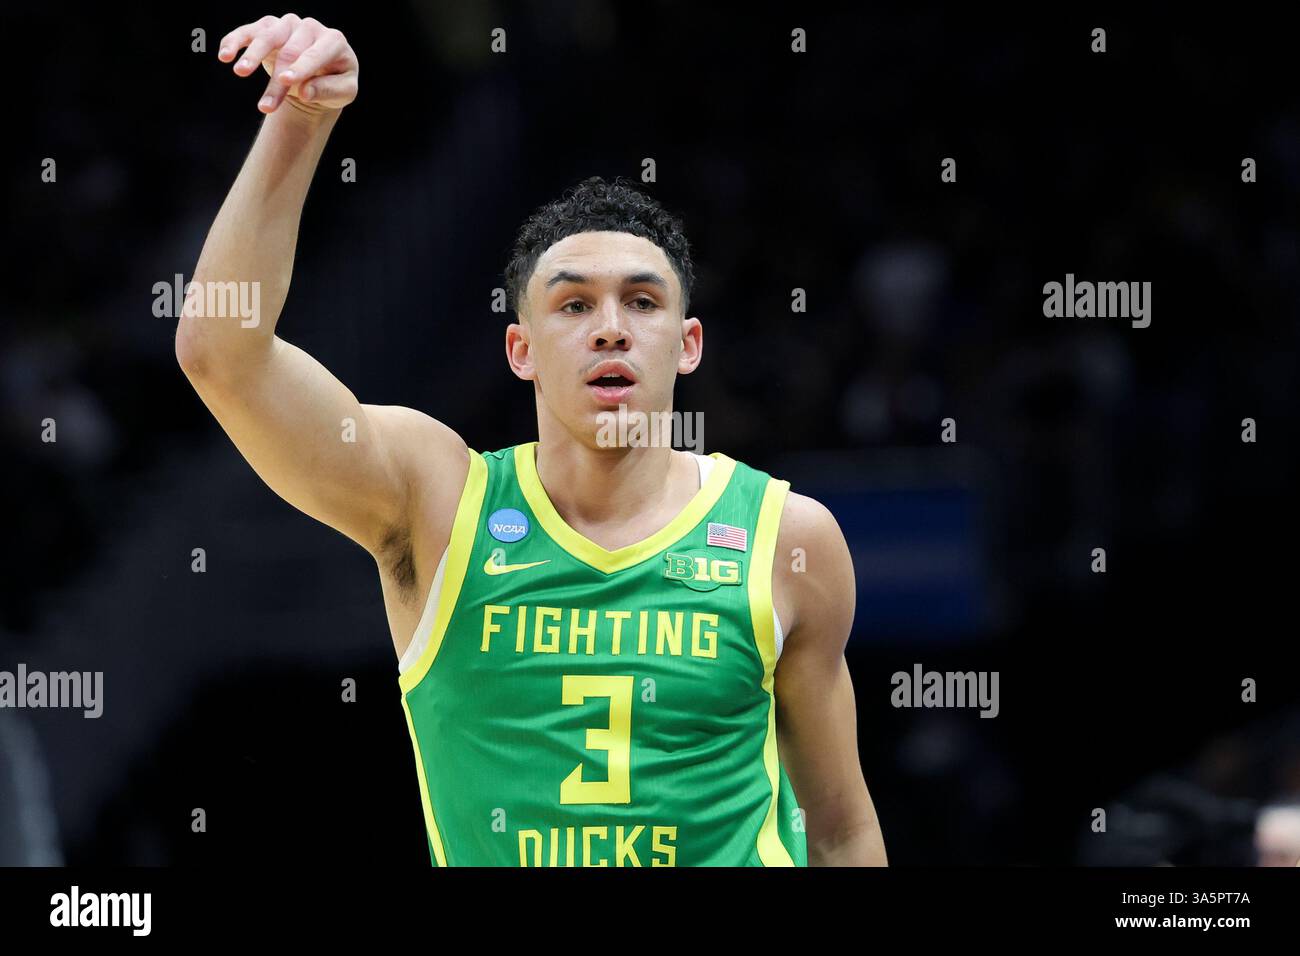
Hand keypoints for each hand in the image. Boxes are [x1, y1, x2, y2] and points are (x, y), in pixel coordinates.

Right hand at [217, 14, 357, 114]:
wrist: (321, 72)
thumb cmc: (335, 81)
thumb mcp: (344, 92)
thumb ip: (329, 91)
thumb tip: (306, 92)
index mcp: (334, 41)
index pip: (315, 54)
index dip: (301, 68)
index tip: (287, 81)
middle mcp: (309, 28)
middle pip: (289, 52)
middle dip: (277, 81)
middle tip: (265, 107)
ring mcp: (287, 25)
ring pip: (267, 36)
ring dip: (252, 55)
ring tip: (240, 72)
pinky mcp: (267, 27)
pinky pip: (248, 31)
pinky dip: (235, 41)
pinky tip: (225, 55)